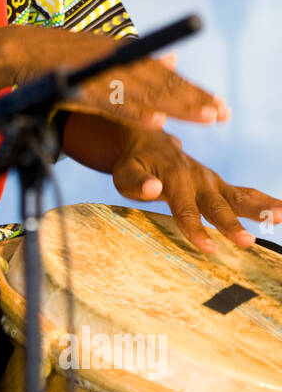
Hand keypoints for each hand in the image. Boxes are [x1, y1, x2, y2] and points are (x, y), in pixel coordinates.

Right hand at [10, 28, 229, 130]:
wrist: (17, 49)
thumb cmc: (58, 56)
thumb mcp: (103, 54)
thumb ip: (137, 60)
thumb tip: (175, 59)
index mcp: (123, 53)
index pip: (164, 74)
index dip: (192, 91)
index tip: (220, 108)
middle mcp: (116, 59)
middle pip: (161, 82)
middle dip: (194, 99)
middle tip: (223, 114)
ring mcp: (100, 73)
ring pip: (144, 92)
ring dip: (176, 105)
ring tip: (205, 118)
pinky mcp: (81, 87)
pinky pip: (111, 102)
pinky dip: (134, 112)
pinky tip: (157, 122)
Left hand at [110, 126, 281, 253]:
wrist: (149, 142)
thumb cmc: (134, 163)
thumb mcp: (125, 172)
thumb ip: (137, 182)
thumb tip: (153, 189)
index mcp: (175, 178)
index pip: (185, 209)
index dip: (196, 230)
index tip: (209, 248)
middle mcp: (199, 179)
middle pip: (218, 206)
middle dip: (232, 225)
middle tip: (247, 242)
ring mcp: (213, 181)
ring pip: (240, 196)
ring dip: (261, 207)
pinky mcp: (221, 186)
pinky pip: (246, 193)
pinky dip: (266, 201)